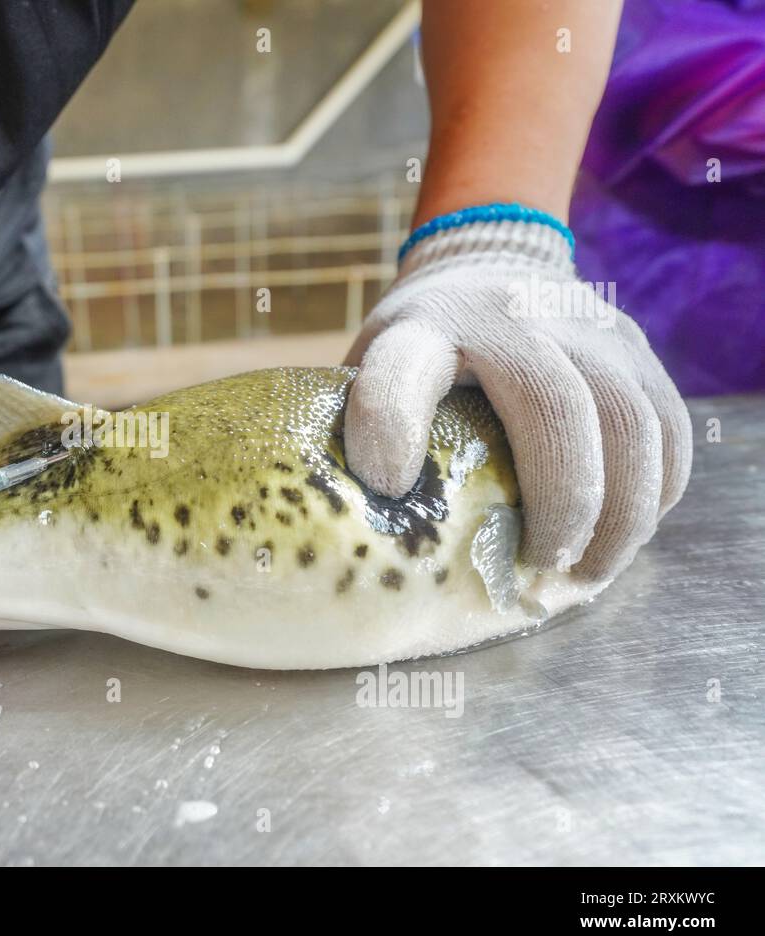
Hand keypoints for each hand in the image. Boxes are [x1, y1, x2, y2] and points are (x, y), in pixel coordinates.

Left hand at [343, 219, 691, 579]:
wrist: (487, 260)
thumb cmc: (423, 343)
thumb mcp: (374, 365)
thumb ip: (368, 425)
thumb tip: (369, 529)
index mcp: (425, 327)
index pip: (401, 365)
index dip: (388, 422)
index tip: (387, 486)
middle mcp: (512, 314)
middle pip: (556, 408)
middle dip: (559, 506)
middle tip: (537, 569)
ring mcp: (586, 325)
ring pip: (631, 422)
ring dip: (618, 515)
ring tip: (585, 575)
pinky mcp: (636, 346)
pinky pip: (667, 427)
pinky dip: (655, 491)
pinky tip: (623, 536)